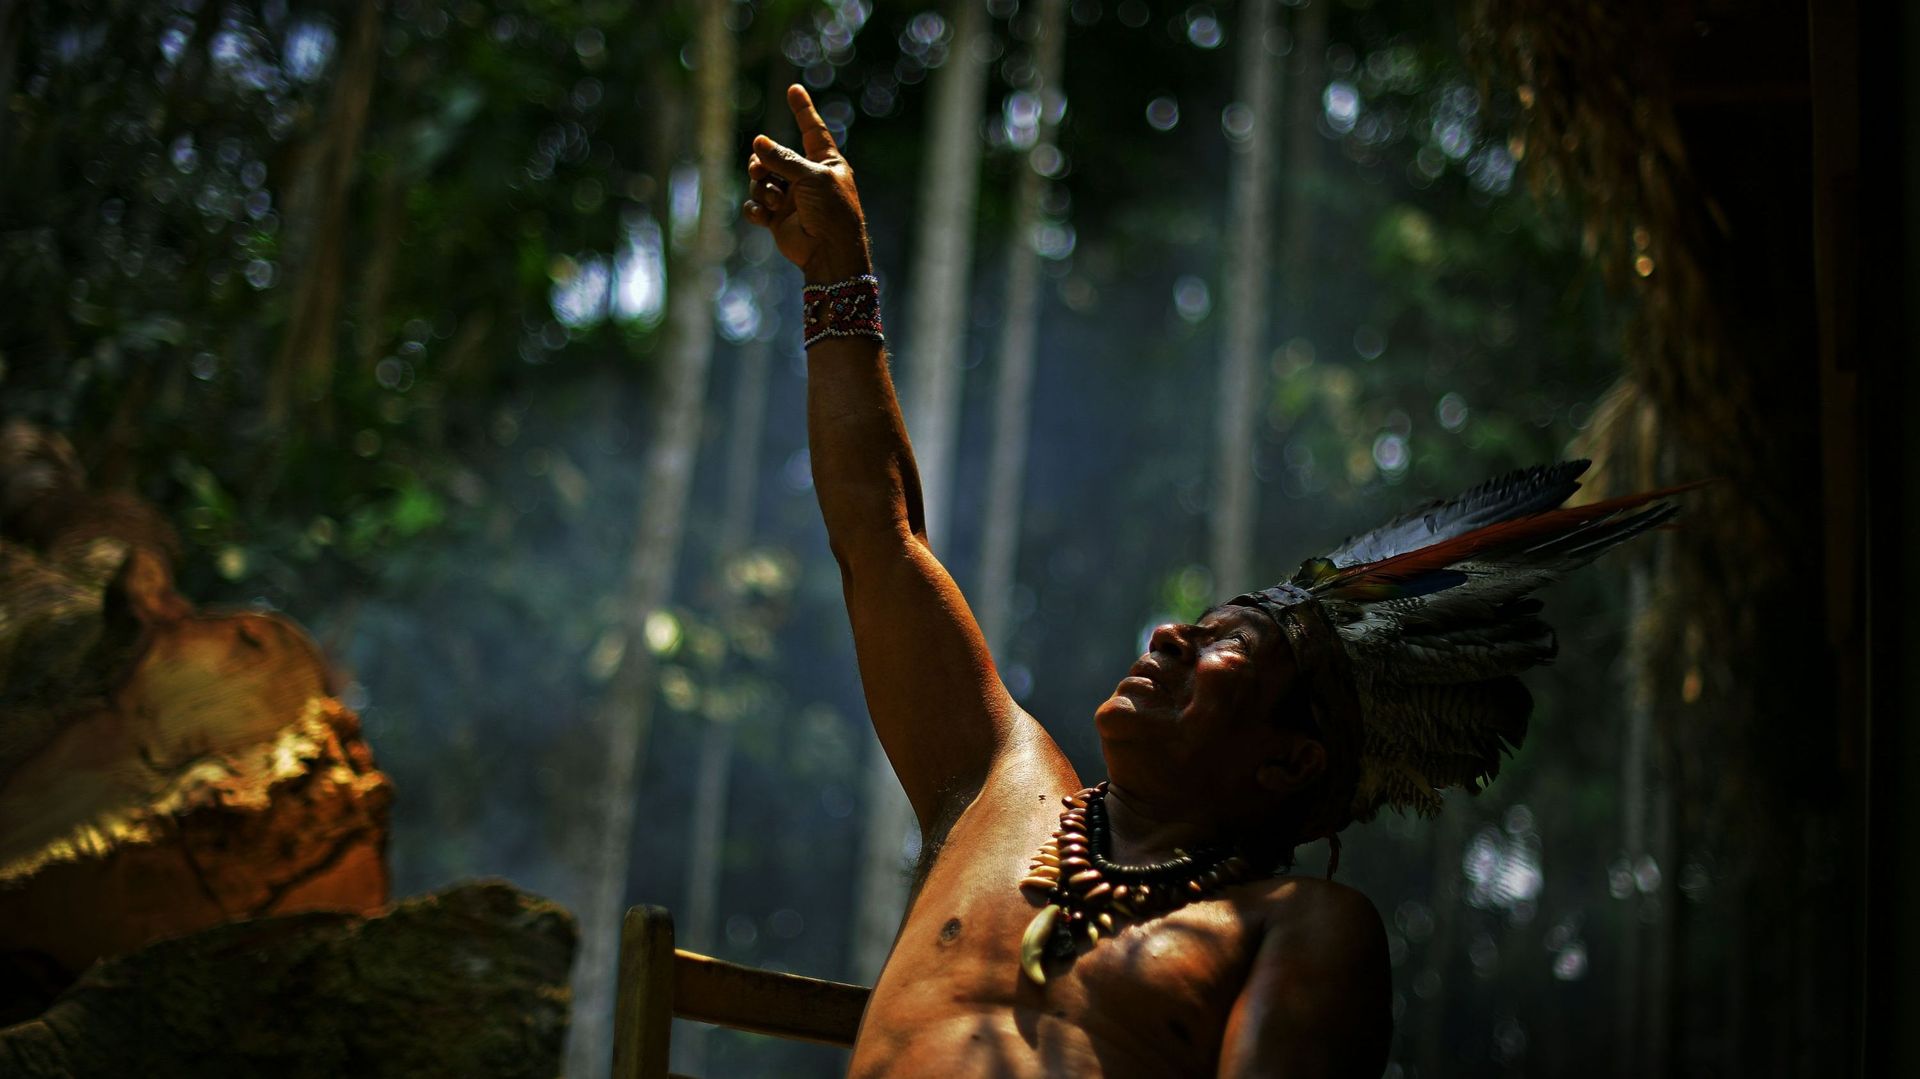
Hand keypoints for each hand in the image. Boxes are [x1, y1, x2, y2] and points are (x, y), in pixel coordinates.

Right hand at [743, 85, 871, 282]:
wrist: (829, 253)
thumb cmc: (832, 212)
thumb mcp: (812, 177)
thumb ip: (784, 158)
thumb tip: (758, 142)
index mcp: (825, 163)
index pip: (811, 130)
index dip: (802, 109)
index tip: (794, 89)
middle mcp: (806, 178)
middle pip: (774, 156)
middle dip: (763, 161)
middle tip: (760, 168)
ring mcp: (791, 198)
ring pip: (761, 180)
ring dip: (763, 188)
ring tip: (775, 200)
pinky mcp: (777, 218)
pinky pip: (756, 205)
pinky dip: (756, 208)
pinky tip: (763, 216)